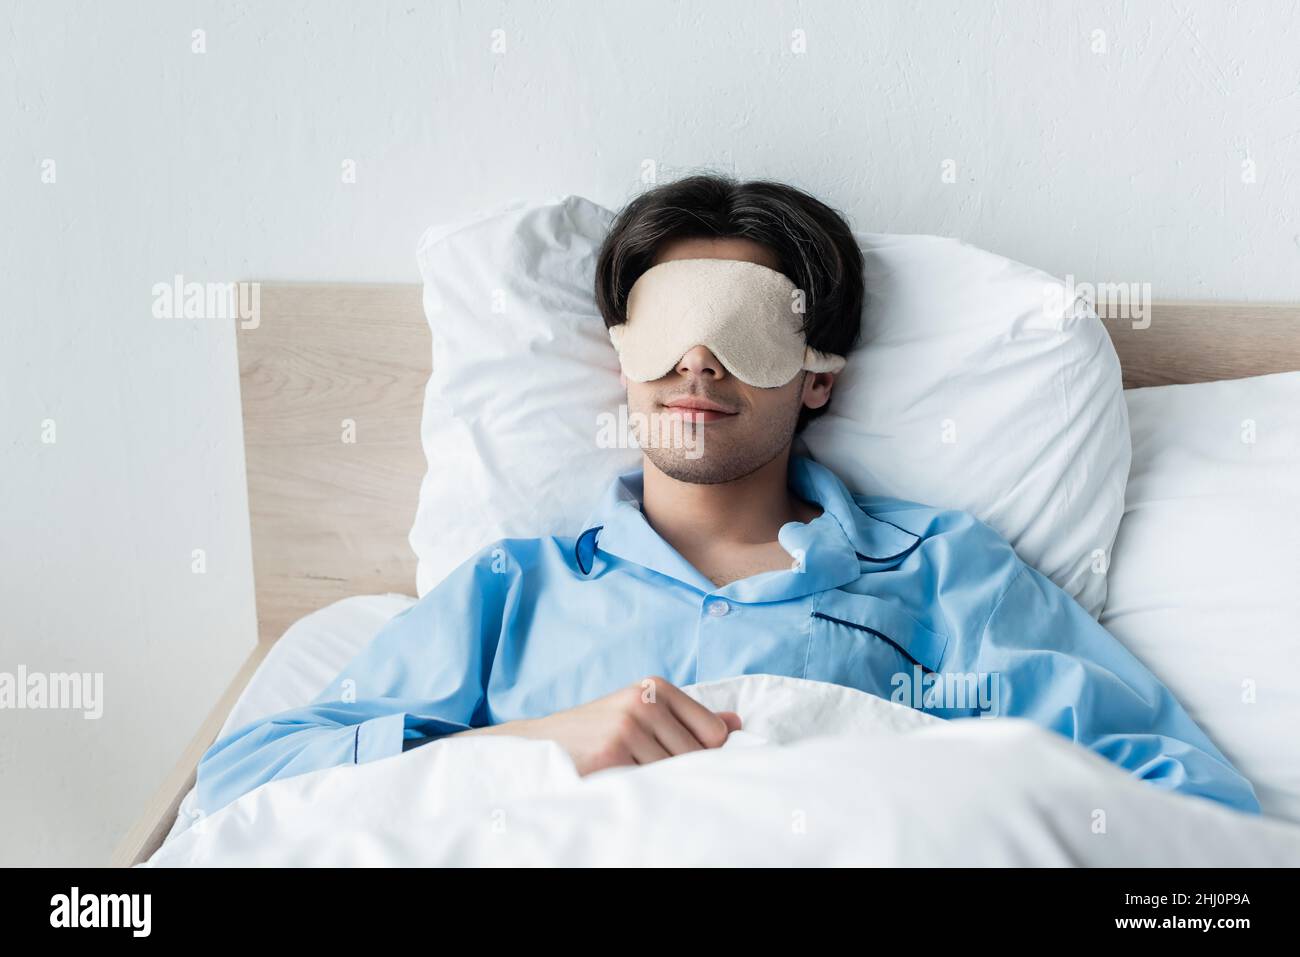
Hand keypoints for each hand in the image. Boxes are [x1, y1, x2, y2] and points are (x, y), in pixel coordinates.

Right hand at [456, 675, 741, 775]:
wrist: (539, 745)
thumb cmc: (596, 732)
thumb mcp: (641, 713)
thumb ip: (688, 718)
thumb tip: (736, 723)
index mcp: (655, 687)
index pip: (714, 733)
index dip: (703, 754)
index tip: (677, 759)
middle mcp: (644, 701)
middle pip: (698, 756)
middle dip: (681, 771)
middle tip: (648, 770)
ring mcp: (628, 726)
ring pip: (676, 772)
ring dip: (660, 783)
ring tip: (632, 774)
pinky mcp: (613, 753)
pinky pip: (651, 784)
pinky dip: (643, 792)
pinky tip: (623, 783)